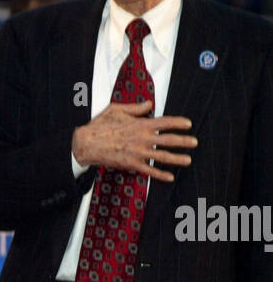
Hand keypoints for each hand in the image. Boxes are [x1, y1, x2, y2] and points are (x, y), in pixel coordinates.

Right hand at [71, 101, 196, 182]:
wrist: (86, 144)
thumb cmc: (99, 126)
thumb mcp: (117, 109)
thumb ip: (135, 108)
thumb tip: (149, 104)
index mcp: (141, 124)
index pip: (165, 122)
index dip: (179, 123)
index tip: (188, 124)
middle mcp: (142, 138)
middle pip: (169, 140)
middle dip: (184, 141)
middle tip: (194, 142)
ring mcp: (138, 153)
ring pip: (162, 156)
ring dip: (177, 158)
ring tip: (188, 160)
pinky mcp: (131, 164)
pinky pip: (149, 170)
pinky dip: (160, 174)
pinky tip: (170, 177)